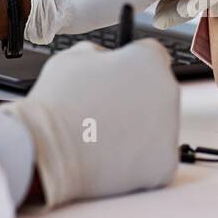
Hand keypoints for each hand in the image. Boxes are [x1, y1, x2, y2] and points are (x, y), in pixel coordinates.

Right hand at [0, 40, 179, 207]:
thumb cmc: (57, 104)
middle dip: (137, 102)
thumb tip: (105, 59)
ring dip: (139, 132)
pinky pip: (156, 159)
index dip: (133, 69)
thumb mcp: (73, 57)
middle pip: (158, 95)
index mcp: (149, 60)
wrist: (46, 150)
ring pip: (159, 129)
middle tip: (107, 113)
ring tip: (104, 137)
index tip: (121, 81)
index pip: (153, 57)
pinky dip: (138, 161)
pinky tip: (112, 157)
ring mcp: (170, 130)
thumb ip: (100, 54)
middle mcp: (167, 91)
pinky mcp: (165, 163)